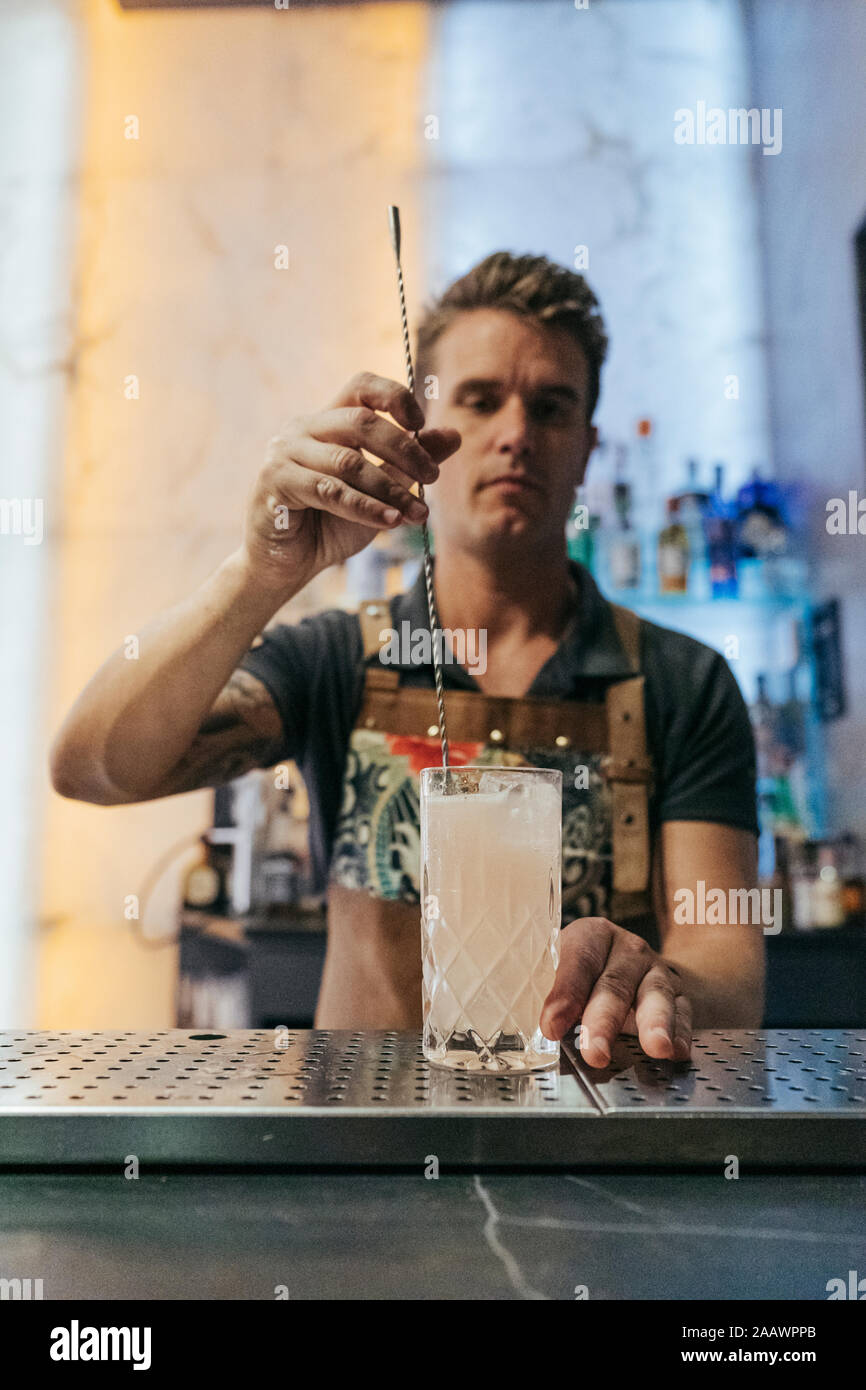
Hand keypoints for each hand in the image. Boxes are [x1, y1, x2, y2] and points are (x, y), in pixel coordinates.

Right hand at [240, 371, 460, 593]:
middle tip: (433, 476)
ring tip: (419, 513)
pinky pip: (330, 491)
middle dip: (404, 449)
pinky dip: (366, 508)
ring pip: (348, 462)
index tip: (421, 421)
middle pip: (361, 421)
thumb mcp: (380, 493)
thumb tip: (453, 435)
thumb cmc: (330, 525)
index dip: (394, 396)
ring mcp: (284, 453)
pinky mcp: (277, 482)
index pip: (361, 385)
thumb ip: (409, 464)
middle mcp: (302, 428)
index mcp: (326, 421)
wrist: (287, 565)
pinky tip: (392, 522)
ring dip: (391, 489)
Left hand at [540, 917, 692, 1066]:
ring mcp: (656, 971)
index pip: (578, 960)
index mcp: (592, 935)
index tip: (551, 1026)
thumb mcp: (556, 970)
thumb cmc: (578, 971)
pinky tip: (675, 1050)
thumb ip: (546, 992)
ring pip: (655, 995)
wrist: (622, 963)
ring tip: (655, 1047)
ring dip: (655, 1023)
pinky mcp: (678, 995)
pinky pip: (683, 1012)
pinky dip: (681, 1032)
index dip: (565, 993)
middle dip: (604, 1021)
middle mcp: (627, 950)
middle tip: (594, 1051)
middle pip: (615, 984)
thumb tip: (538, 1029)